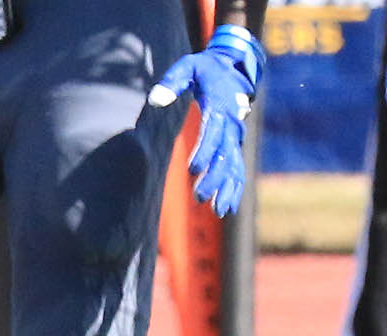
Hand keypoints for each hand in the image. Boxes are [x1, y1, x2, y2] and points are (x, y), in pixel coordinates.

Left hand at [148, 25, 262, 216]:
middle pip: (225, 154)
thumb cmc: (203, 68)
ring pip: (234, 165)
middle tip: (199, 197)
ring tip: (219, 211)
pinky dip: (234, 187)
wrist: (231, 67)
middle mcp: (232, 123)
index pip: (213, 132)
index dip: (204, 151)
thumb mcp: (187, 67)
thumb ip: (172, 82)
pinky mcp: (233, 143)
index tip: (193, 170)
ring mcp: (235, 134)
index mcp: (220, 105)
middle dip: (214, 177)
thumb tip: (156, 99)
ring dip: (227, 188)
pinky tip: (226, 208)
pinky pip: (236, 168)